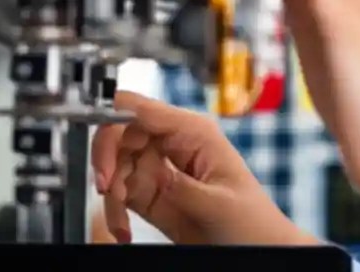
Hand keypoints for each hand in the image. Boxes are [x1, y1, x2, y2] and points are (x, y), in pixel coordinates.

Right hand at [91, 91, 310, 245]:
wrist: (256, 248)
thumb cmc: (251, 220)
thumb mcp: (219, 203)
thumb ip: (182, 187)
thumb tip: (152, 172)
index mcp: (194, 132)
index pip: (142, 111)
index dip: (114, 120)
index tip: (103, 149)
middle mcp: (173, 144)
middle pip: (120, 134)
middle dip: (107, 160)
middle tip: (106, 187)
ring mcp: (160, 169)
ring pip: (115, 166)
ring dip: (110, 193)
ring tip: (122, 222)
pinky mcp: (151, 194)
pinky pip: (118, 194)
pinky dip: (113, 213)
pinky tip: (123, 231)